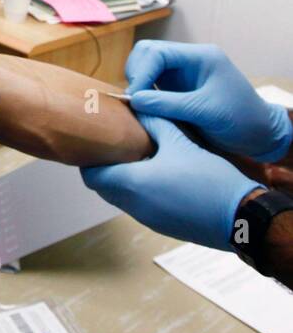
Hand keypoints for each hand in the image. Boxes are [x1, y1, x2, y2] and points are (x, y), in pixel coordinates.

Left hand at [80, 114, 261, 249]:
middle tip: (115, 148)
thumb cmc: (209, 178)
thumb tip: (138, 107)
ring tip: (136, 159)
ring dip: (122, 180)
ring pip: (120, 198)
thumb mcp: (180, 142)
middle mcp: (132, 205)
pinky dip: (138, 192)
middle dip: (104, 168)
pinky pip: (139, 207)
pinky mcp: (161, 225)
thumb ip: (154, 122)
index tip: (98, 143)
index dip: (90, 159)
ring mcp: (146, 219)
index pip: (90, 175)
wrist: (241, 216)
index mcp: (130, 183)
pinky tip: (157, 176)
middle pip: (102, 187)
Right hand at [125, 41, 292, 161]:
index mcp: (200, 57)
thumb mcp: (204, 111)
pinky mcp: (176, 88)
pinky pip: (150, 83)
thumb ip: (167, 104)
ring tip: (137, 105)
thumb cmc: (240, 119)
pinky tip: (143, 108)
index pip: (157, 52)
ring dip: (137, 83)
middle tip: (133, 100)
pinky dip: (142, 93)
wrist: (259, 135)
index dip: (141, 72)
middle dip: (136, 74)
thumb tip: (132, 99)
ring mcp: (181, 73)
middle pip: (147, 53)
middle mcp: (188, 60)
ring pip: (145, 67)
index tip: (134, 97)